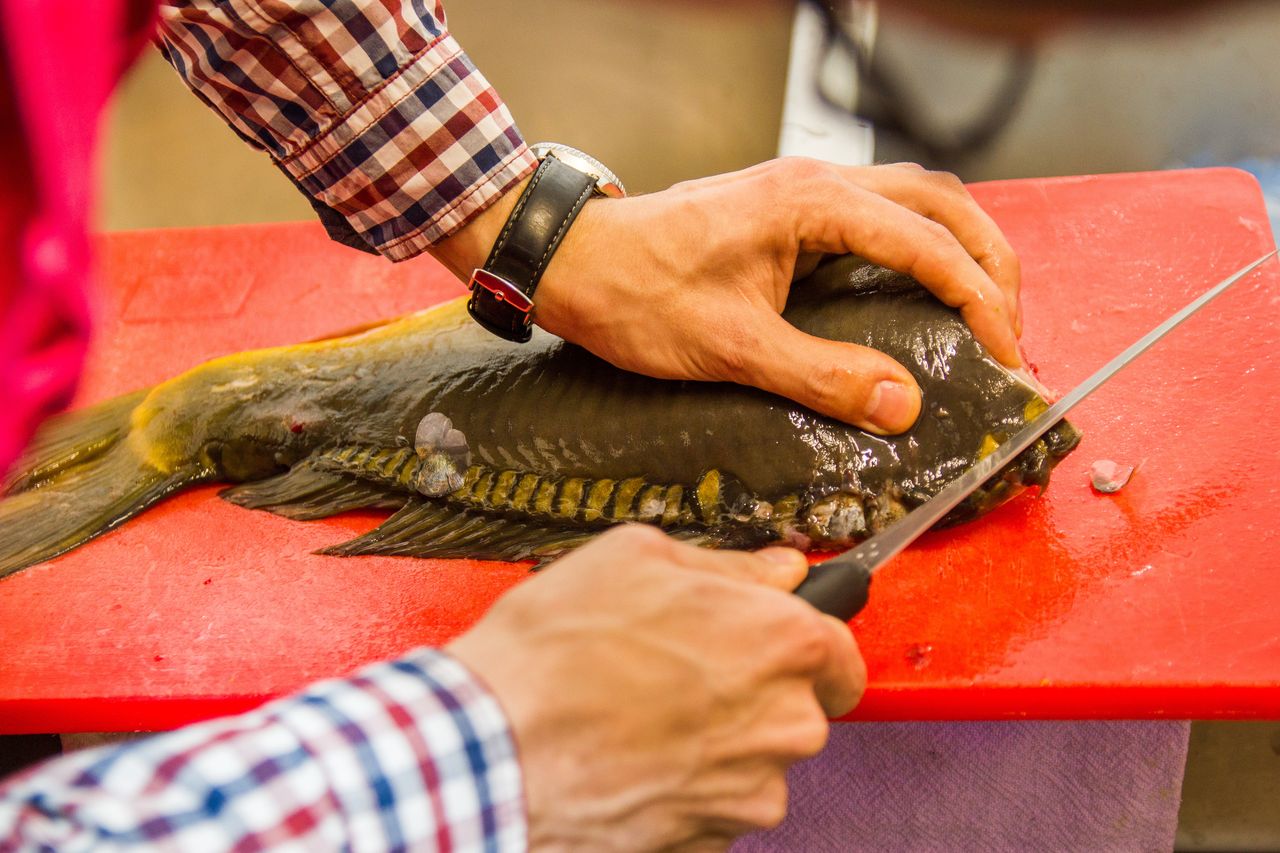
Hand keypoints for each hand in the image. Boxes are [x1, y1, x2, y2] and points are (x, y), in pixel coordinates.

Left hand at [434, 158, 1020, 435]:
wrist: (575, 261)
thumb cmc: (637, 293)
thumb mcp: (732, 348)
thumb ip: (822, 376)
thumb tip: (903, 406)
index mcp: (812, 203)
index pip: (929, 243)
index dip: (979, 300)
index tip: (1004, 353)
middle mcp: (818, 183)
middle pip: (942, 202)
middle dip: (990, 262)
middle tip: (1011, 330)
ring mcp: (804, 191)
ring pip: (915, 199)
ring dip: (959, 248)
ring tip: (983, 310)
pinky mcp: (790, 210)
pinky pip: (879, 215)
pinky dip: (918, 249)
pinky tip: (920, 293)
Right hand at [446, 525, 864, 850]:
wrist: (492, 748)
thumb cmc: (556, 653)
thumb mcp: (636, 558)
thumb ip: (727, 565)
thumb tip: (773, 569)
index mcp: (781, 641)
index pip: (839, 648)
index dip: (804, 642)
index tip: (776, 643)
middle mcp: (784, 722)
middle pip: (799, 706)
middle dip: (753, 690)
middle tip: (684, 670)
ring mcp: (750, 789)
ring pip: (755, 759)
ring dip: (717, 740)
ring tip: (641, 712)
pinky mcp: (711, 839)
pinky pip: (717, 804)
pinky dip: (686, 784)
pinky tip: (634, 754)